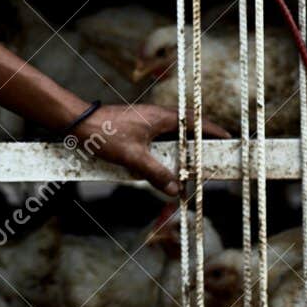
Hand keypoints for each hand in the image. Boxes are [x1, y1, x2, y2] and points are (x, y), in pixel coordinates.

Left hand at [66, 103, 228, 198]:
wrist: (78, 123)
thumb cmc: (105, 133)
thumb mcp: (133, 157)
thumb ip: (156, 173)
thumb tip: (176, 189)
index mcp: (163, 118)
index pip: (197, 122)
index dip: (214, 132)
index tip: (228, 141)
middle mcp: (158, 117)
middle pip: (187, 132)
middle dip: (198, 148)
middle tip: (210, 163)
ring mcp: (147, 123)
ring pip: (171, 139)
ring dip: (179, 153)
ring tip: (188, 171)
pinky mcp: (137, 130)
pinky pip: (157, 143)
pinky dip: (163, 155)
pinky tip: (160, 169)